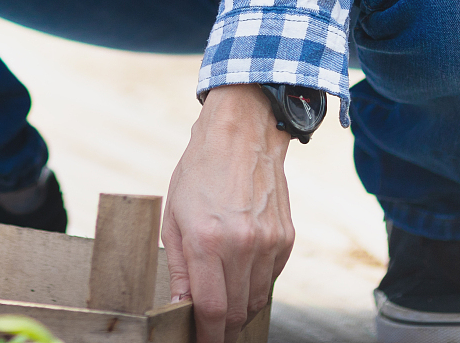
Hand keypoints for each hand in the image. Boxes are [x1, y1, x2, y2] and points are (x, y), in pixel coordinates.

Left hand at [160, 85, 294, 342]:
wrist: (241, 136)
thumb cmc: (199, 173)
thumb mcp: (174, 217)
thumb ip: (178, 267)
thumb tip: (180, 306)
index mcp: (207, 240)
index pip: (213, 310)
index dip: (208, 336)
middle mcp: (241, 245)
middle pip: (238, 312)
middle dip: (224, 328)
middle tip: (211, 327)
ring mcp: (268, 243)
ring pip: (257, 300)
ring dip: (241, 308)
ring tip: (225, 298)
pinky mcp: (286, 239)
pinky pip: (271, 279)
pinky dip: (256, 284)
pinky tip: (242, 268)